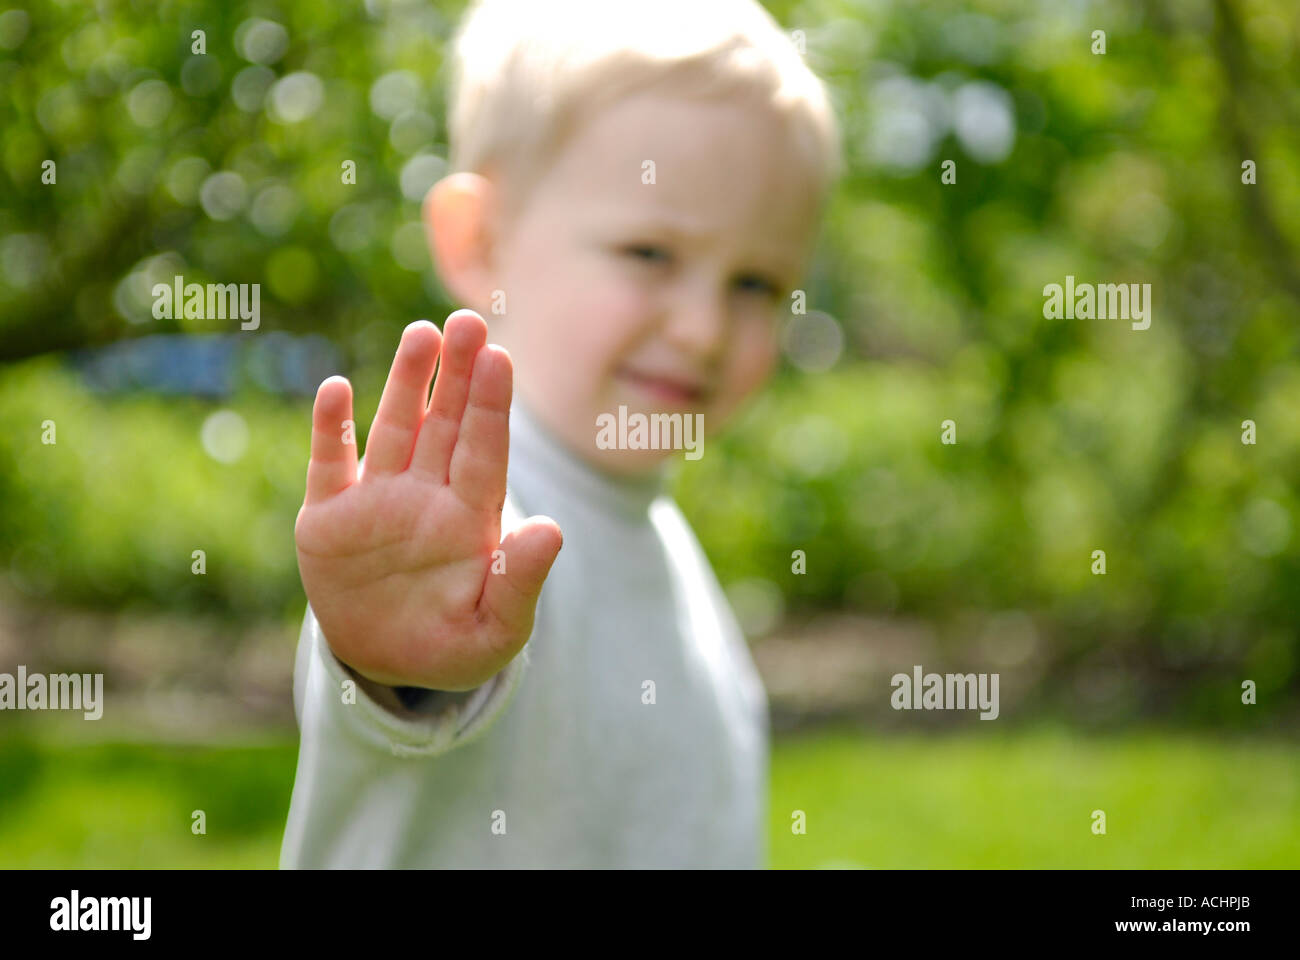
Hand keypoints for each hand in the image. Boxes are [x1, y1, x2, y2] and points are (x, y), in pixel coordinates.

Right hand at [294, 309, 562, 690]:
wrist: (388, 667)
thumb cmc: (454, 645)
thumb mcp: (497, 629)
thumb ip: (521, 580)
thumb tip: (552, 530)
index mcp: (471, 517)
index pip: (485, 451)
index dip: (492, 406)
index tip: (501, 359)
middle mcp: (427, 495)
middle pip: (445, 424)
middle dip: (457, 374)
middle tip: (469, 321)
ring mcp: (377, 500)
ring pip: (395, 428)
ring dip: (405, 383)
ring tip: (421, 334)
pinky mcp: (328, 518)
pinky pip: (329, 464)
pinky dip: (329, 428)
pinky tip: (334, 389)